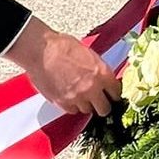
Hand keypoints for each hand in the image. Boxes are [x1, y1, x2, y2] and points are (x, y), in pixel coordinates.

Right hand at [5, 17, 119, 115]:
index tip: (112, 95)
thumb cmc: (63, 46)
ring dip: (86, 104)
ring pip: (87, 110)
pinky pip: (72, 111)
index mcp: (101, 73)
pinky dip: (73, 106)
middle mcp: (91, 88)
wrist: (42, 51)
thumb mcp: (89, 54)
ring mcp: (77, 97)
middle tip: (99, 100)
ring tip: (81, 94)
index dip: (115, 94)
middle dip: (103, 105)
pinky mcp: (62, 103)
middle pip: (104, 109)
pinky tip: (70, 96)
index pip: (117, 92)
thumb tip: (103, 77)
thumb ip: (98, 69)